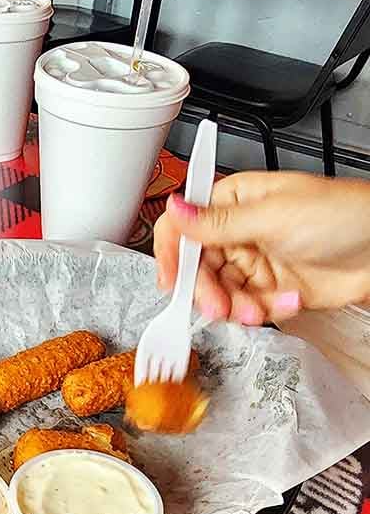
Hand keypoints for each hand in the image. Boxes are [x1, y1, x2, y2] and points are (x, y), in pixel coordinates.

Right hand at [154, 171, 369, 324]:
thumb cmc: (343, 215)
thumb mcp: (273, 216)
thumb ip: (218, 222)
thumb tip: (175, 209)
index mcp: (235, 202)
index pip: (184, 227)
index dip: (171, 254)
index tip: (171, 280)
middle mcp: (239, 233)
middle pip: (198, 268)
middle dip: (206, 290)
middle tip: (218, 305)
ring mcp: (255, 262)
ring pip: (220, 293)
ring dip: (235, 306)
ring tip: (256, 308)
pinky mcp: (272, 289)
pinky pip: (248, 307)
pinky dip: (263, 311)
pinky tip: (287, 301)